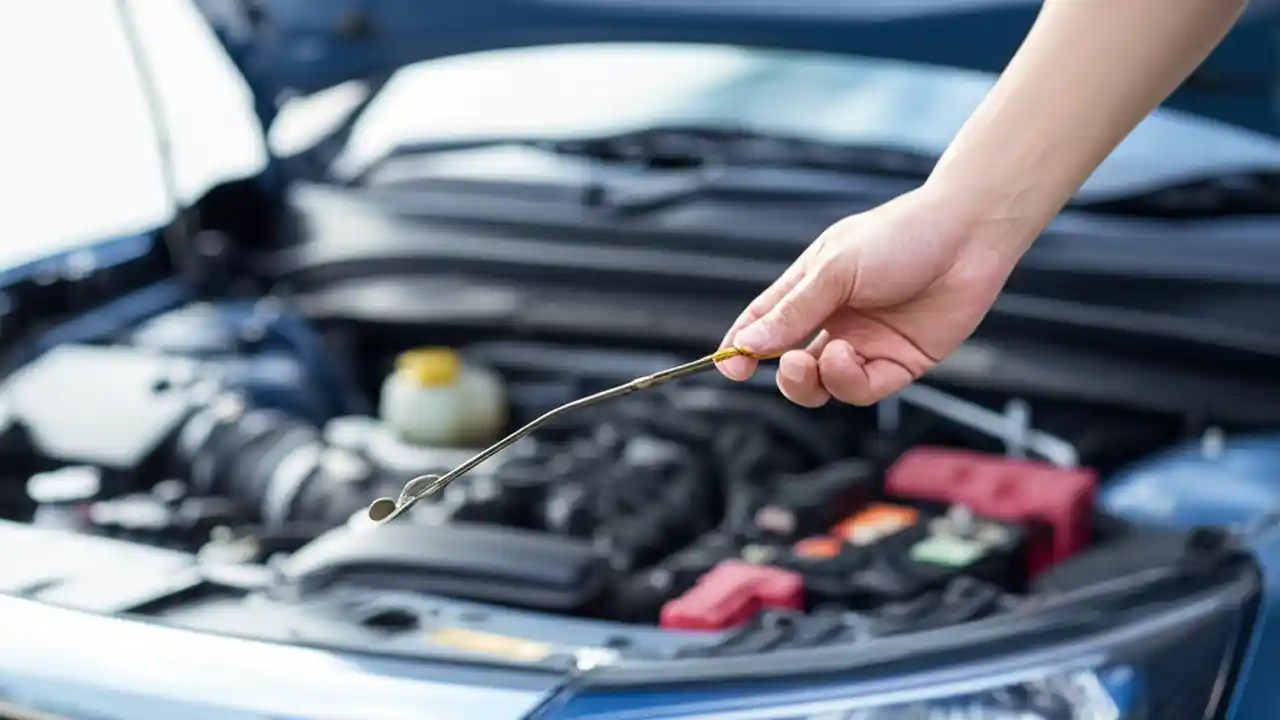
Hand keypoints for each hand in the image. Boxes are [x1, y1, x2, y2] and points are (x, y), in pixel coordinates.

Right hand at [716, 185, 1024, 406]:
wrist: (968, 235)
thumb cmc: (899, 237)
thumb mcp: (835, 269)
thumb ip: (793, 311)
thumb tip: (749, 344)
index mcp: (812, 289)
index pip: (764, 323)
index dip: (742, 347)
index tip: (728, 365)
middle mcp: (836, 320)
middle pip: (791, 364)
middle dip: (782, 374)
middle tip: (784, 363)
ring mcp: (867, 344)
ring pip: (824, 385)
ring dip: (810, 380)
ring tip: (816, 359)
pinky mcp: (900, 364)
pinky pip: (862, 389)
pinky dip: (846, 381)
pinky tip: (847, 355)